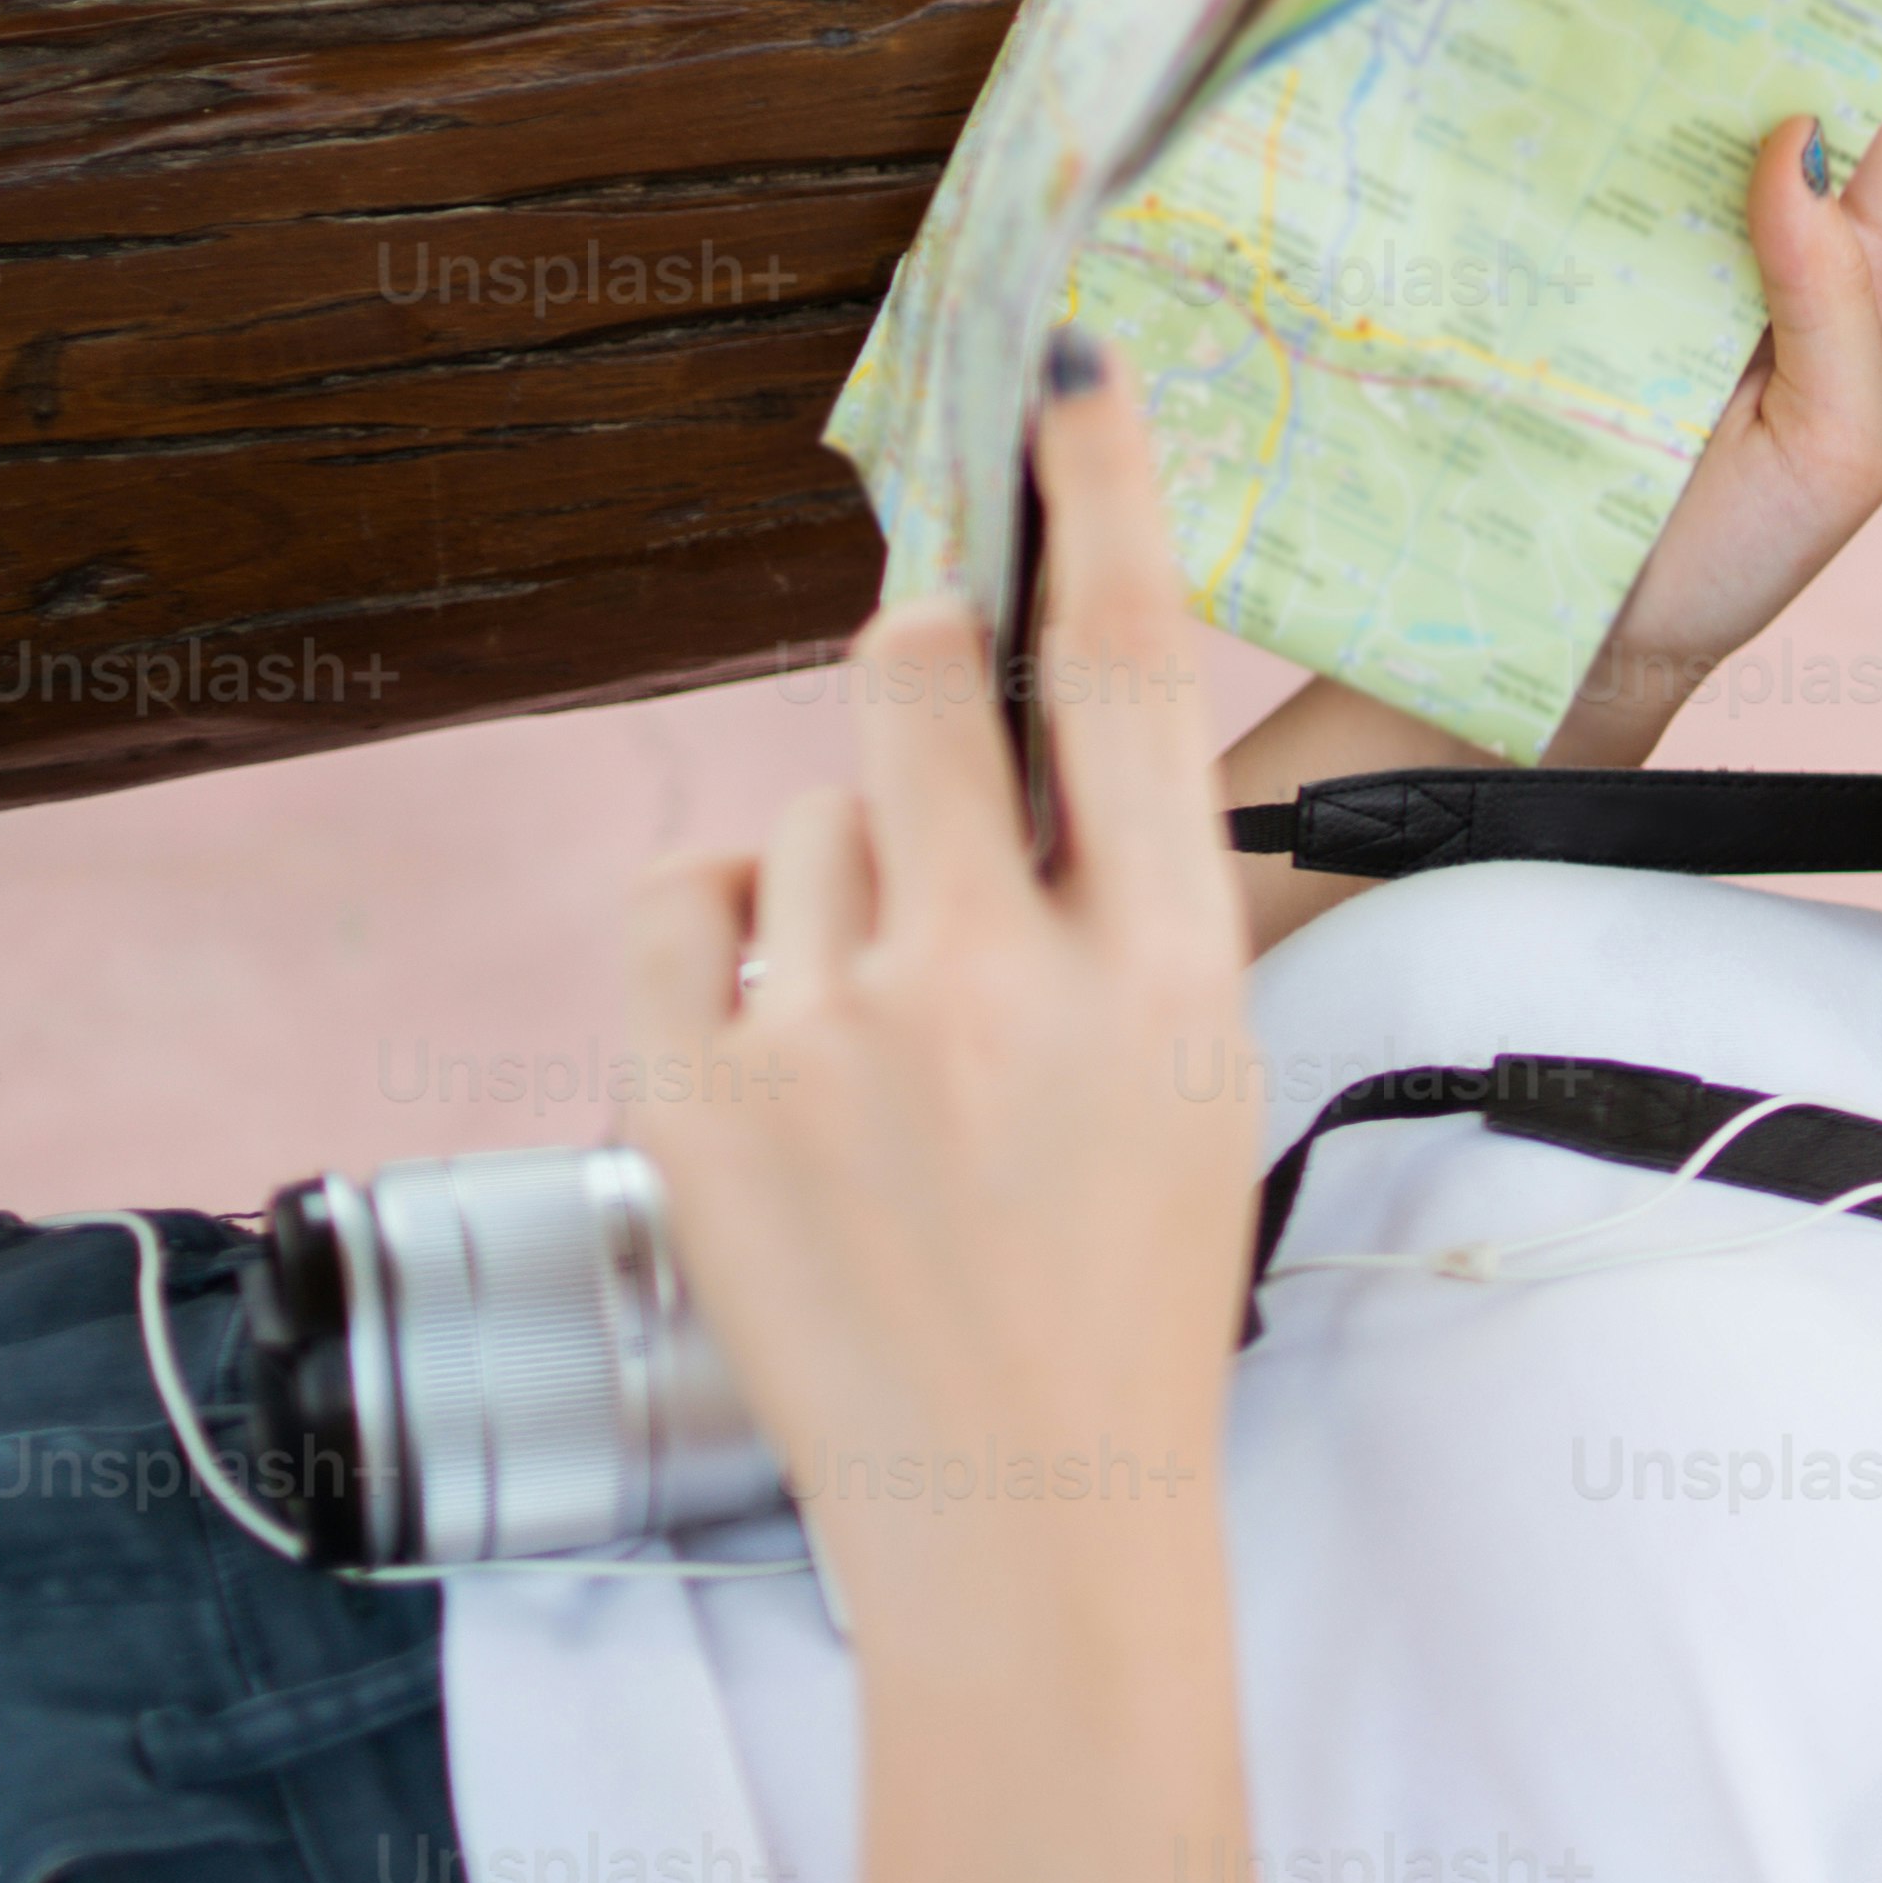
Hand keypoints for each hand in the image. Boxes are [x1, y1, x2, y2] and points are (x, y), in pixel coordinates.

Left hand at [630, 345, 1262, 1587]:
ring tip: (891, 1026)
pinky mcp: (696, 1099)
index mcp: (1163, 972)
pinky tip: (789, 1034)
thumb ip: (1115, 888)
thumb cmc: (1127, 1281)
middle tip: (937, 729)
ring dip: (841, 871)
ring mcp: (829, 1040)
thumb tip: (999, 699)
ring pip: (804, 816)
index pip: (1121, 668)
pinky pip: (688, 904)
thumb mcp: (1193, 1069)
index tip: (1064, 369)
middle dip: (916, 663)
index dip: (1095, 492)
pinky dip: (731, 938)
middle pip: (910, 680)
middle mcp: (994, 983)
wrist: (1025, 1513)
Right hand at [1568, 31, 1881, 756]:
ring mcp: (1627, 259)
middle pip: (1748, 97)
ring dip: (1631, 44)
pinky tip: (1510, 51)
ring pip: (1642, 124)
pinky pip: (1540, 185)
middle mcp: (1733, 250)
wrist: (1572, 659)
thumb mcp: (1835, 448)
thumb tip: (1800, 138)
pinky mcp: (1532, 280)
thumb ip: (1834, 300)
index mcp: (1836, 283)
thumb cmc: (1733, 564)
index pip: (1877, 130)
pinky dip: (1532, 124)